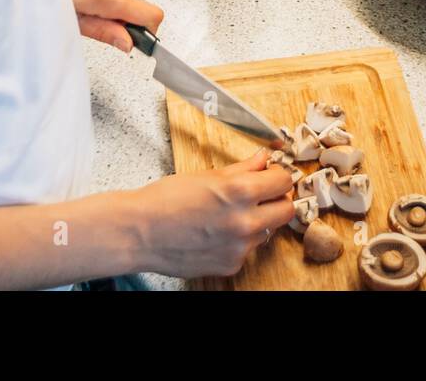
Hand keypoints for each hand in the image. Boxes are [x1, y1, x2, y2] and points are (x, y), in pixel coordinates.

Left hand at [63, 0, 162, 50]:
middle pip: (134, 6)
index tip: (134, 39)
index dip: (148, 32)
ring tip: (77, 0)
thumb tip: (127, 43)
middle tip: (88, 18)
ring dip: (105, 1)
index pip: (152, 15)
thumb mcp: (70, 19)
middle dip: (116, 17)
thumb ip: (103, 32)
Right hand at [131, 149, 295, 277]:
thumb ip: (242, 168)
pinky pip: (247, 250)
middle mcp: (245, 222)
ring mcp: (240, 248)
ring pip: (267, 231)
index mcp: (240, 192)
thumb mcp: (206, 175)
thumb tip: (263, 159)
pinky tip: (216, 233)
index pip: (283, 182)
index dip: (277, 176)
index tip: (272, 175)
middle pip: (286, 210)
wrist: (139, 232)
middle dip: (276, 199)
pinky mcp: (231, 265)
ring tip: (228, 215)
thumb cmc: (164, 200)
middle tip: (261, 194)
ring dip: (257, 221)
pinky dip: (238, 241)